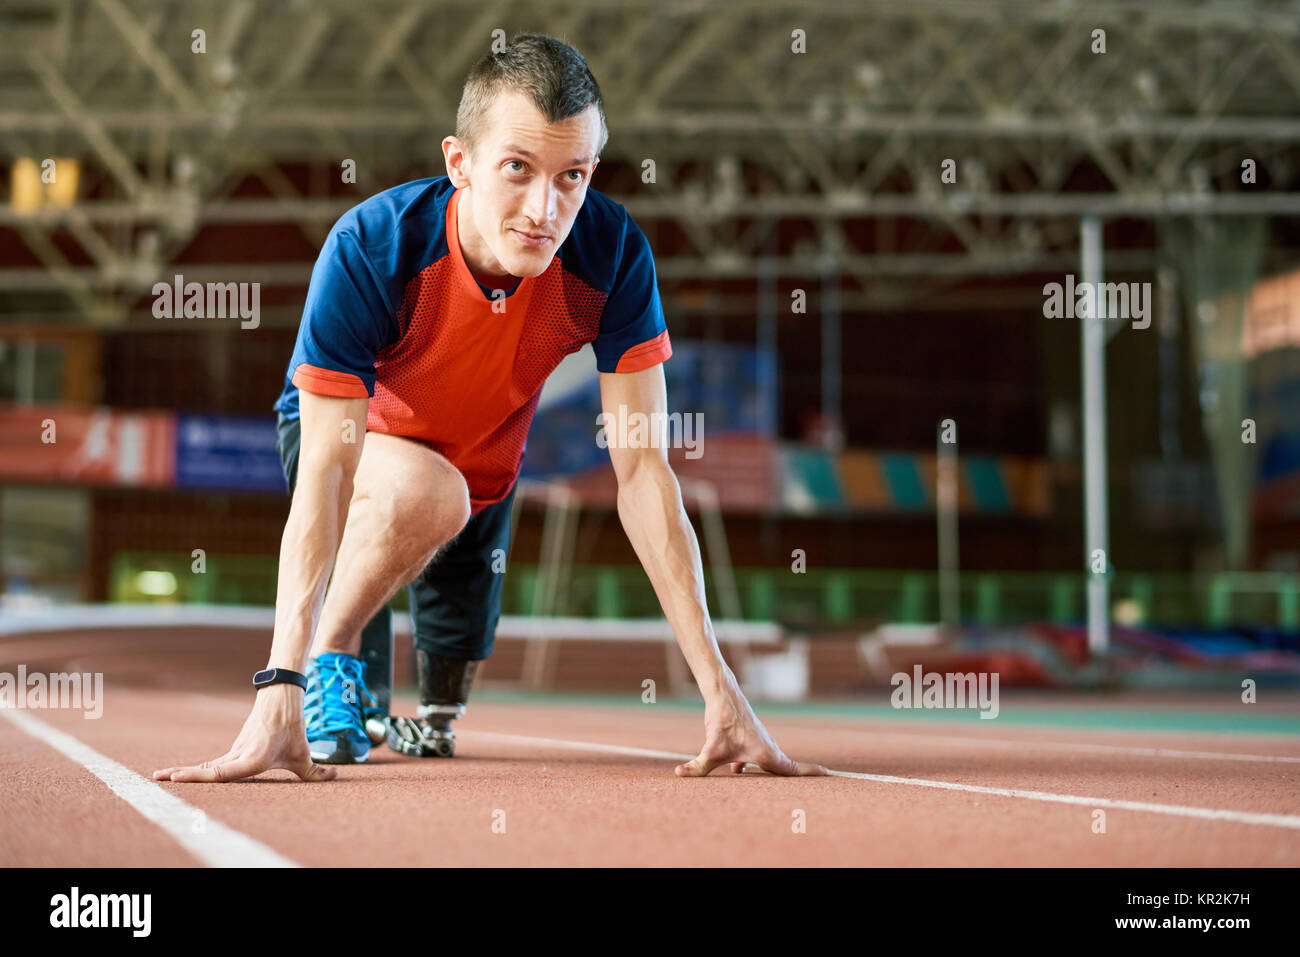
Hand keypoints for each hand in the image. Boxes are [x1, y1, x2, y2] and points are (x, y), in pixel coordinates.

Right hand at [152, 683, 336, 783]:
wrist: (281, 695)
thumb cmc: (292, 726)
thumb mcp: (304, 753)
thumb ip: (317, 771)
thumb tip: (334, 776)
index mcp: (251, 759)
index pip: (221, 772)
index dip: (198, 776)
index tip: (176, 777)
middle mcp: (238, 755)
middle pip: (207, 770)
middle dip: (182, 776)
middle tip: (157, 779)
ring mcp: (234, 751)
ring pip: (209, 766)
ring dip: (186, 773)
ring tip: (161, 778)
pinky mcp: (236, 748)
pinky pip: (214, 763)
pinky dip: (198, 771)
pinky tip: (184, 776)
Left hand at [676, 688, 827, 777]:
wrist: (723, 695)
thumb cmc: (722, 723)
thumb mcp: (710, 750)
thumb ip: (697, 767)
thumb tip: (679, 774)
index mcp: (767, 755)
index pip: (793, 769)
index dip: (811, 773)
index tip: (830, 774)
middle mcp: (768, 749)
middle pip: (787, 769)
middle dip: (801, 776)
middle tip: (823, 778)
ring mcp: (762, 742)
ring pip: (772, 763)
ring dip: (777, 773)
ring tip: (784, 785)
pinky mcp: (752, 738)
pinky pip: (759, 757)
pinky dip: (755, 766)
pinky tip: (737, 770)